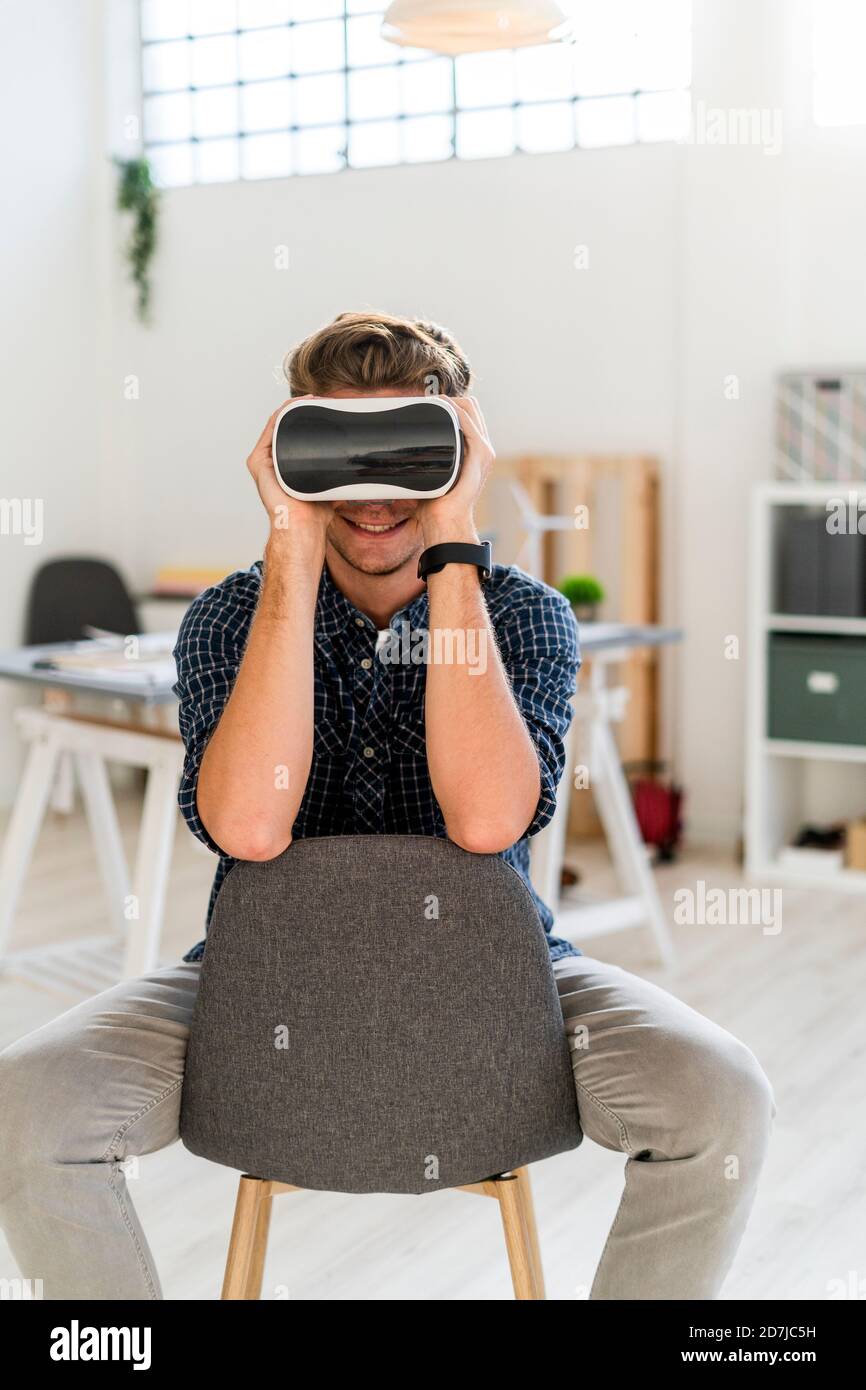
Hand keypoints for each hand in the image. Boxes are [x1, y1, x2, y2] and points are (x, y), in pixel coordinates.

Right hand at [246, 397, 332, 550]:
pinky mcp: (257, 462)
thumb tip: (363, 474)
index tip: (327, 407)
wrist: (304, 526)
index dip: (309, 417)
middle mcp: (271, 461)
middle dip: (302, 409)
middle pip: (286, 427)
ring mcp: (262, 460)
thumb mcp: (331, 488)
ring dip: (293, 407)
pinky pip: (270, 428)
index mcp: (285, 465)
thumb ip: (341, 479)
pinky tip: (295, 403)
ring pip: (278, 424)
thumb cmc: (315, 513)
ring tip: (312, 398)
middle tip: (323, 399)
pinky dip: (282, 413)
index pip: (295, 434)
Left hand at [418, 395, 494, 545]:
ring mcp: (483, 452)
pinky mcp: (480, 455)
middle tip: (423, 401)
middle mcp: (482, 449)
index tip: (424, 403)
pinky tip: (439, 406)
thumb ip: (417, 463)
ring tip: (428, 401)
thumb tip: (387, 455)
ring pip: (470, 408)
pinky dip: (454, 409)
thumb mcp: (427, 477)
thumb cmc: (434, 506)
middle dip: (448, 397)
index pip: (467, 415)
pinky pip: (468, 422)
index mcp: (473, 452)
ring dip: (449, 399)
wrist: (445, 525)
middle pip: (470, 406)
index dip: (448, 403)